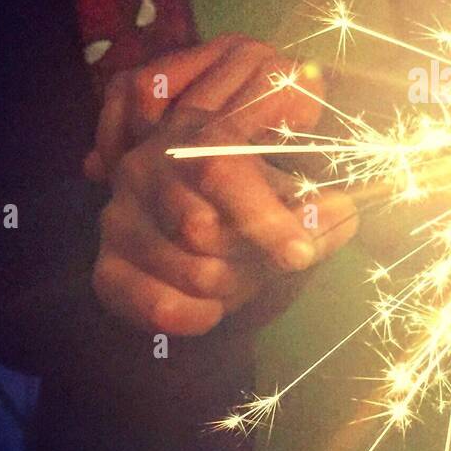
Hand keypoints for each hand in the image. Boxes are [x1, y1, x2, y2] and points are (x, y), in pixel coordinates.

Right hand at [88, 34, 358, 334]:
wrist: (199, 261)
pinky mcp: (106, 268)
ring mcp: (119, 217)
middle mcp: (148, 166)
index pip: (222, 170)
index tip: (301, 255)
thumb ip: (317, 207)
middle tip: (266, 260)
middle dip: (252, 258)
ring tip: (237, 276)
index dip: (265, 217)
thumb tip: (343, 210)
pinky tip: (210, 309)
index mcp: (197, 133)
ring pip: (193, 272)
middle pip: (207, 229)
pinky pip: (160, 307)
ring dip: (232, 288)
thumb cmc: (251, 217)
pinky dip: (199, 317)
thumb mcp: (289, 202)